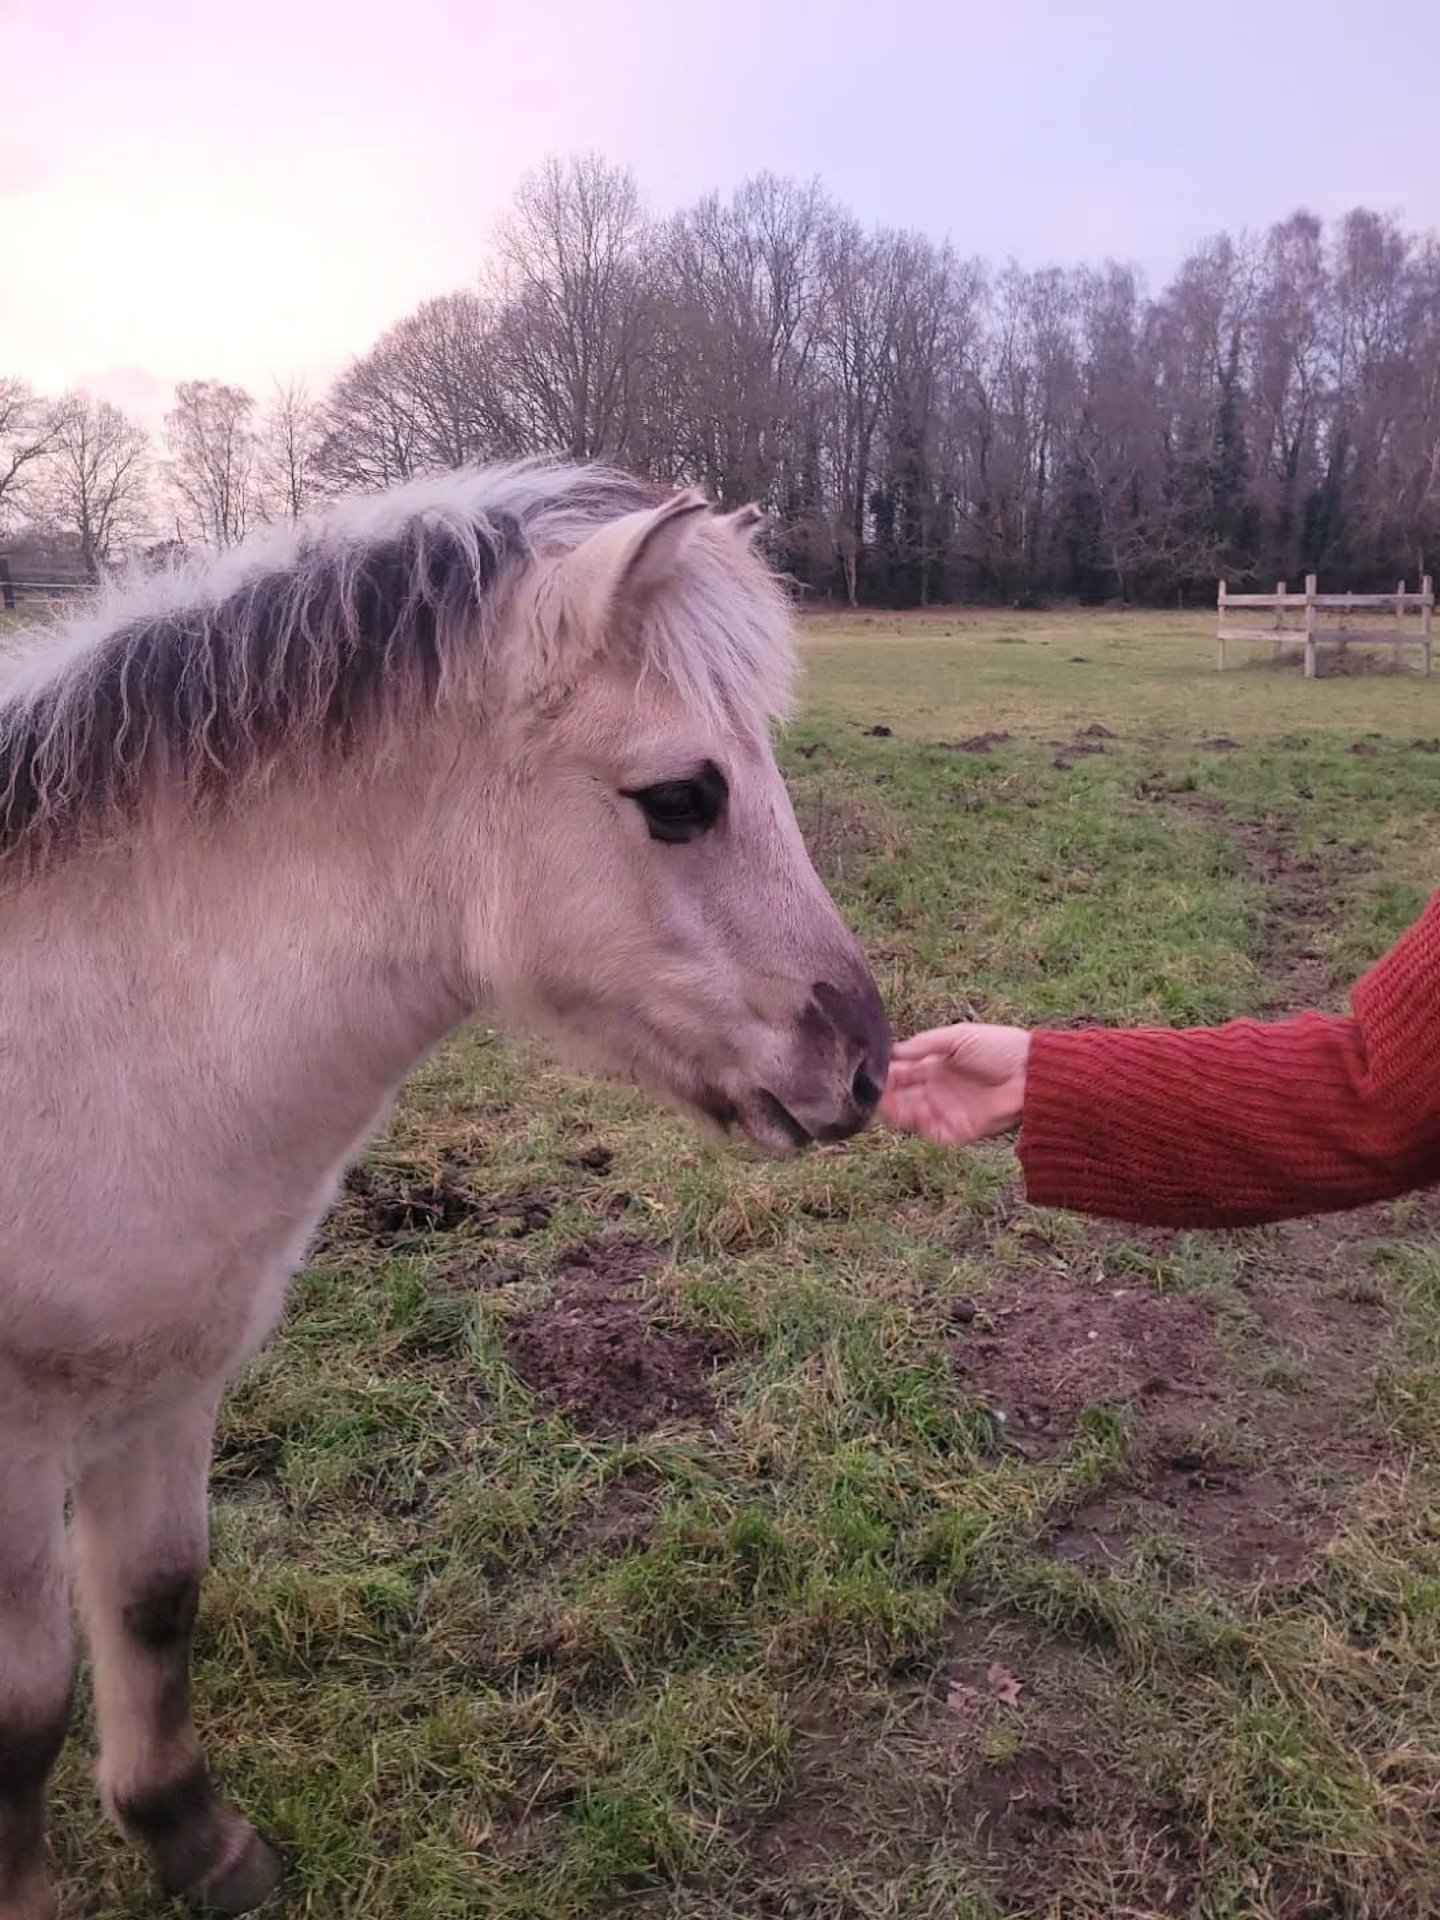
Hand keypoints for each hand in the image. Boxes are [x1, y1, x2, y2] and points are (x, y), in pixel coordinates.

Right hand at [880, 1022, 1030, 1146]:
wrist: (1032, 1073)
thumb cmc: (999, 1048)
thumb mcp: (957, 1037)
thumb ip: (924, 1044)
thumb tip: (892, 1052)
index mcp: (935, 1066)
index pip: (901, 1072)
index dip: (886, 1073)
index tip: (871, 1071)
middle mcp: (937, 1090)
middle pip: (901, 1095)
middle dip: (884, 1093)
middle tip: (870, 1089)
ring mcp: (946, 1111)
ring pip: (910, 1115)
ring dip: (895, 1109)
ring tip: (883, 1100)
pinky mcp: (957, 1131)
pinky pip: (930, 1132)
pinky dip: (916, 1124)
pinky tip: (911, 1110)